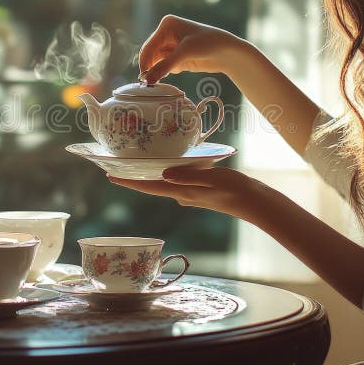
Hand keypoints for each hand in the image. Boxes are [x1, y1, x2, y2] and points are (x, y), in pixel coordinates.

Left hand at [107, 166, 272, 218]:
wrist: (254, 202)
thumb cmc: (234, 189)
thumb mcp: (211, 179)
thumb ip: (187, 177)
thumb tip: (163, 175)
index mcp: (181, 192)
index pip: (148, 188)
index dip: (128, 183)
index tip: (109, 176)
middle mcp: (182, 195)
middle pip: (151, 186)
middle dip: (134, 177)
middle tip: (117, 165)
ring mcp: (190, 194)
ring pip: (163, 184)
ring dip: (149, 175)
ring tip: (136, 162)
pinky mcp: (199, 191)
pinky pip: (175, 181)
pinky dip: (165, 173)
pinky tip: (167, 164)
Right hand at [138, 15, 246, 83]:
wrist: (227, 52)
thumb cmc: (208, 44)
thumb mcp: (185, 53)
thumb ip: (165, 66)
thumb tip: (147, 80)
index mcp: (167, 25)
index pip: (149, 46)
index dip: (145, 63)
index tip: (144, 79)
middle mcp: (166, 34)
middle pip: (150, 54)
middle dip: (150, 68)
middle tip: (149, 84)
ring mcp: (171, 46)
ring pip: (156, 62)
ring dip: (158, 71)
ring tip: (160, 81)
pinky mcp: (177, 57)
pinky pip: (165, 66)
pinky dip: (166, 72)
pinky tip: (177, 71)